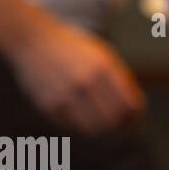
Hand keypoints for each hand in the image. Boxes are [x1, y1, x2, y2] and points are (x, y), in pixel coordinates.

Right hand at [10, 15, 145, 134]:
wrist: (32, 39)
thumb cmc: (73, 48)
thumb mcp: (102, 54)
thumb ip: (120, 79)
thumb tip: (136, 110)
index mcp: (103, 67)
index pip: (131, 105)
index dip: (136, 116)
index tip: (135, 119)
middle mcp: (86, 82)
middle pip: (115, 120)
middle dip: (122, 126)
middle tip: (122, 127)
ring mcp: (67, 95)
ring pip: (95, 129)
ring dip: (102, 130)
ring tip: (103, 124)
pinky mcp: (50, 105)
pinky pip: (73, 127)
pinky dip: (81, 125)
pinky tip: (81, 116)